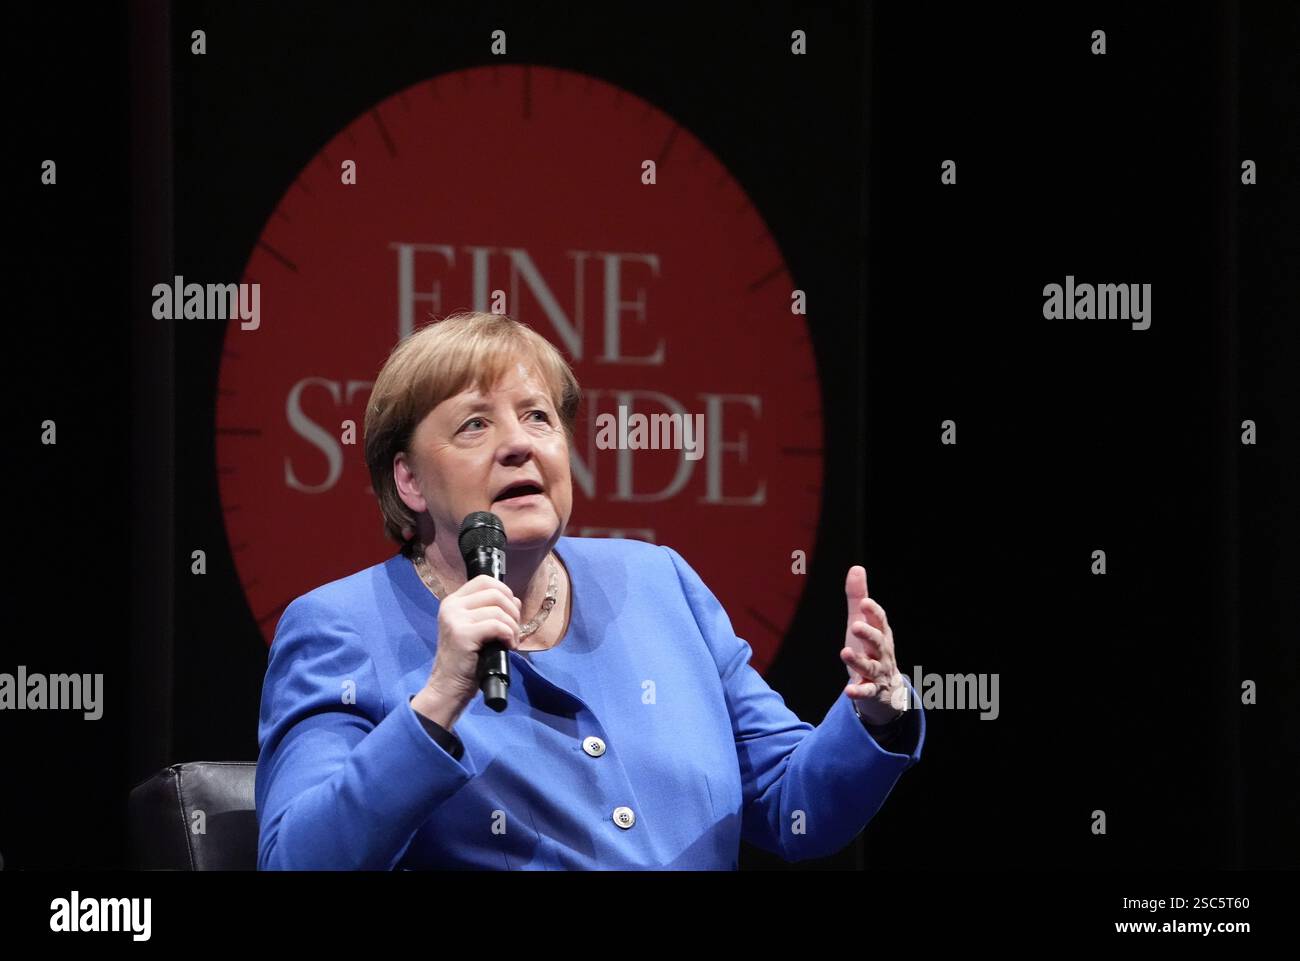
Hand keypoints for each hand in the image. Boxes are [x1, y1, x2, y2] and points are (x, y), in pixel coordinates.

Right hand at [424, 574, 522, 717]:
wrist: (448, 686)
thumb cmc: (466, 660)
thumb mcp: (475, 628)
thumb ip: (489, 611)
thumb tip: (514, 600)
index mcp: (453, 601)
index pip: (485, 580)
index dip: (505, 592)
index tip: (510, 612)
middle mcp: (451, 606)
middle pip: (495, 592)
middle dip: (513, 611)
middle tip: (514, 630)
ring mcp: (455, 619)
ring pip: (499, 610)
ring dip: (513, 627)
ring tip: (511, 641)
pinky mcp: (462, 634)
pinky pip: (497, 625)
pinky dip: (509, 635)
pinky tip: (508, 646)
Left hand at [840, 565, 907, 726]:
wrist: (887, 689)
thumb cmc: (871, 648)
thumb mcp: (863, 622)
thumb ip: (858, 597)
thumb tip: (856, 567)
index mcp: (881, 633)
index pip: (879, 621)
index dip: (873, 612)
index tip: (864, 602)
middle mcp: (882, 652)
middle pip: (878, 642)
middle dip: (868, 634)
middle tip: (855, 625)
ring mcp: (878, 672)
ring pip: (870, 667)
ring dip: (859, 661)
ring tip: (845, 652)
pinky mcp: (871, 690)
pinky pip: (866, 691)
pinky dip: (858, 692)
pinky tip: (848, 692)